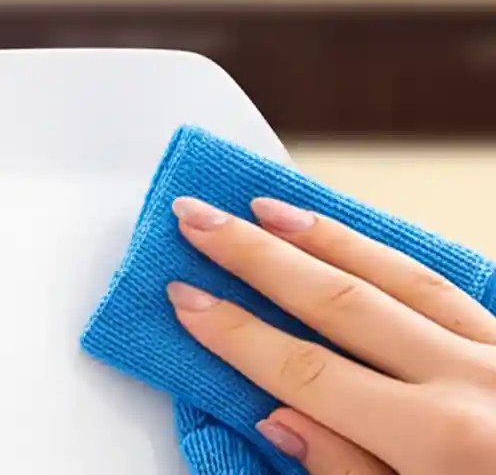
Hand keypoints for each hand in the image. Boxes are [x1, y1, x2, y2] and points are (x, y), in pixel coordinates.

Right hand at [167, 196, 495, 474]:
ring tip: (269, 208)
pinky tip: (363, 236)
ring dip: (326, 235)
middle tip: (200, 217)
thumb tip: (283, 420)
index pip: (307, 369)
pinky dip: (398, 254)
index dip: (235, 333)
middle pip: (341, 300)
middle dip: (259, 256)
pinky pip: (453, 286)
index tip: (184, 297)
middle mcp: (476, 383)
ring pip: (402, 275)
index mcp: (444, 443)